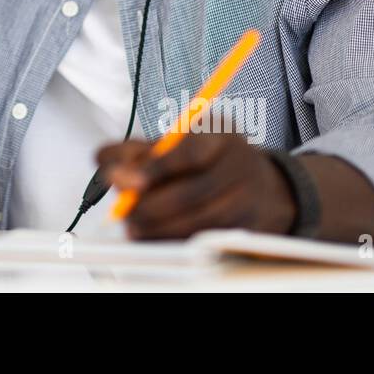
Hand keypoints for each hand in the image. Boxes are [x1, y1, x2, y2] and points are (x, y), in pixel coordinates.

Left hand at [96, 133, 295, 239]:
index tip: (121, 178)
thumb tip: (110, 171)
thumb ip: (138, 151)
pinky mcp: (250, 226)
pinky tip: (160, 237)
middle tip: (124, 214)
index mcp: (218, 132)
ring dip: (159, 229)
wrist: (263, 185)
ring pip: (197, 221)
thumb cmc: (207, 159)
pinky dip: (179, 241)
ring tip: (136, 229)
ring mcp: (249, 196)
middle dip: (147, 207)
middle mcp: (238, 161)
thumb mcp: (176, 142)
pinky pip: (208, 239)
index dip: (154, 166)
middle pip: (189, 192)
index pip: (187, 150)